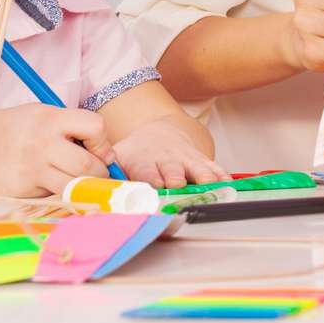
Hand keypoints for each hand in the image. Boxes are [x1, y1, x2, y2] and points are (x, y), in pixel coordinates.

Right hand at [0, 104, 113, 196]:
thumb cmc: (19, 129)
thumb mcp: (44, 115)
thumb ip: (74, 127)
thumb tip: (108, 154)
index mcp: (50, 119)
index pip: (94, 126)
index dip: (102, 140)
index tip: (98, 147)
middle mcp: (41, 143)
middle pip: (87, 164)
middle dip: (100, 171)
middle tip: (99, 171)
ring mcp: (30, 169)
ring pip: (74, 185)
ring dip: (85, 186)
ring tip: (83, 180)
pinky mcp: (21, 190)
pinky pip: (54, 194)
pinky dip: (61, 192)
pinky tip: (55, 183)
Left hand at [113, 120, 230, 188]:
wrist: (159, 133)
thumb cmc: (135, 154)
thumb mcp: (117, 158)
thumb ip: (108, 173)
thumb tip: (95, 188)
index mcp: (144, 163)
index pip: (148, 172)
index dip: (152, 178)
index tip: (156, 185)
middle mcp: (167, 161)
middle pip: (174, 170)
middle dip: (176, 178)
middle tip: (178, 185)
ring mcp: (186, 160)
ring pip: (197, 168)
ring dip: (202, 177)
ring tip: (208, 185)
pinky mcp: (201, 160)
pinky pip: (214, 167)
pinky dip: (222, 175)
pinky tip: (228, 184)